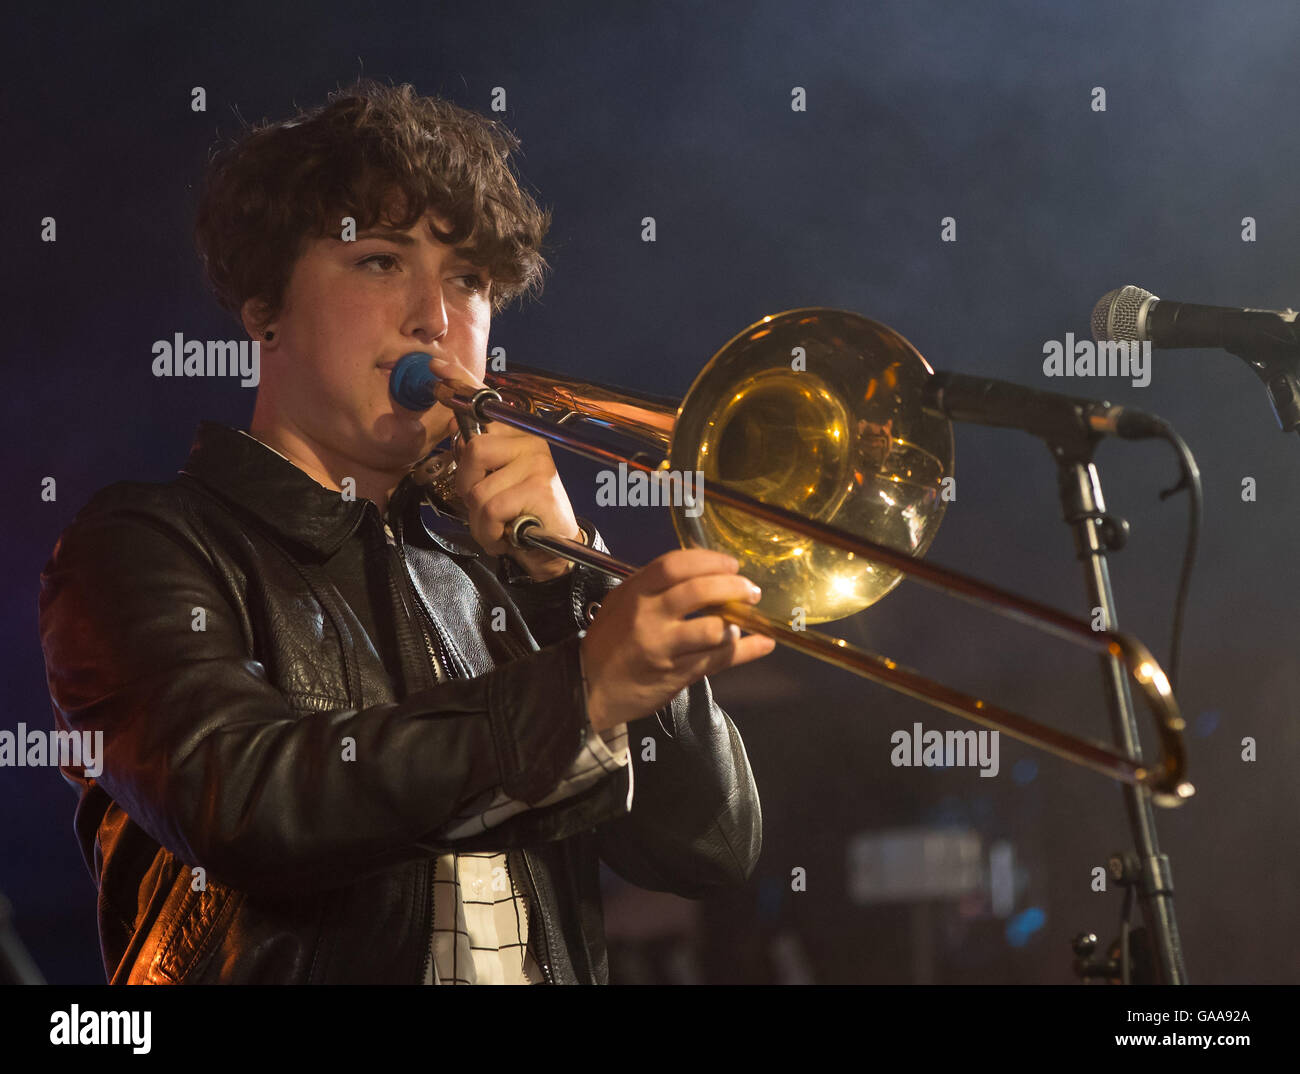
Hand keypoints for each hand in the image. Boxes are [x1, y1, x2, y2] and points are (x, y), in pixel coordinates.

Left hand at [430, 356, 581, 580]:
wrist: (555, 549)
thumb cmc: (518, 514)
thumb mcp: (490, 484)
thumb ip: (476, 460)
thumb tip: (457, 437)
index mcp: (515, 436)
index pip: (485, 401)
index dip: (459, 381)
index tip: (436, 365)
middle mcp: (529, 442)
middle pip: (473, 450)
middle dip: (469, 486)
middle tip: (486, 505)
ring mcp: (537, 463)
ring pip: (478, 489)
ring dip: (480, 519)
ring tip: (500, 525)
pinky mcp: (539, 488)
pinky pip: (491, 509)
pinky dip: (490, 532)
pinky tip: (508, 535)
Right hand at [578, 548, 777, 732]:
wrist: (590, 688)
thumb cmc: (608, 643)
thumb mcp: (621, 603)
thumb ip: (654, 586)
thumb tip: (700, 572)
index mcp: (635, 593)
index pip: (675, 564)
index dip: (709, 560)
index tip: (730, 564)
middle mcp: (649, 617)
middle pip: (699, 592)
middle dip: (734, 586)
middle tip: (750, 589)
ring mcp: (663, 648)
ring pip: (713, 630)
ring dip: (736, 623)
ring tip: (740, 622)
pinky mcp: (676, 675)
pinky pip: (718, 660)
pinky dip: (747, 651)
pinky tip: (762, 643)